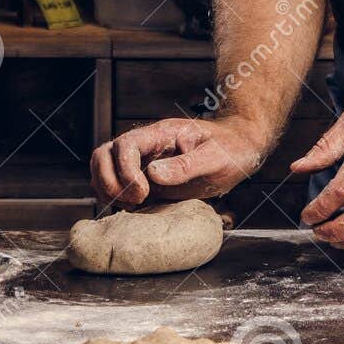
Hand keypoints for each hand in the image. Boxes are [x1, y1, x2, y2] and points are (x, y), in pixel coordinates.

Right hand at [89, 114, 268, 206]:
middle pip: (104, 154)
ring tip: (130, 207)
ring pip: (104, 168)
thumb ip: (186, 165)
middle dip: (108, 181)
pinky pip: (117, 184)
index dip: (126, 170)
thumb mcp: (217, 157)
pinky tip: (133, 209)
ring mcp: (143, 161)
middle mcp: (147, 146)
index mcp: (161, 134)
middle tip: (132, 203)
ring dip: (107, 189)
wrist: (240, 148)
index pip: (126, 145)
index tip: (144, 193)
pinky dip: (115, 197)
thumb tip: (152, 174)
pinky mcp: (146, 178)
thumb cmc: (232, 148)